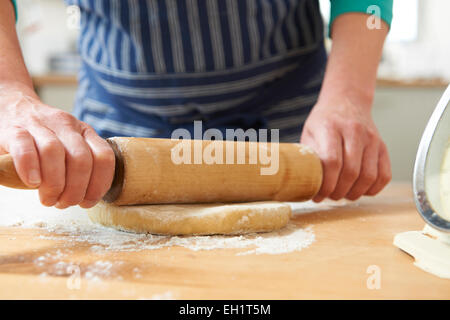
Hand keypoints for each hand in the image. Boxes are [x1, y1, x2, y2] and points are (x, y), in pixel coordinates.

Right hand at [0, 84, 114, 208]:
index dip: (99, 184)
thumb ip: (81, 166)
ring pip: (54, 152)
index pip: (104, 157)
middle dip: (75, 190)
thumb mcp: (69, 147)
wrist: (10, 106)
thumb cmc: (42, 139)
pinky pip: (25, 147)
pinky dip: (30, 168)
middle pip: (81, 159)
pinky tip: (33, 183)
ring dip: (54, 184)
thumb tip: (89, 198)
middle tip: (64, 203)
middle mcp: (66, 125)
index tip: (87, 201)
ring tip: (49, 199)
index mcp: (84, 132)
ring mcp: (40, 125)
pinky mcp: (14, 129)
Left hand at [300, 97, 390, 201]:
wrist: (347, 101)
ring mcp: (371, 138)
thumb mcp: (309, 133)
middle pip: (351, 172)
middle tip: (330, 197)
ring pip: (368, 176)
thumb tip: (301, 183)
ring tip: (343, 195)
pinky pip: (384, 174)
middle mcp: (354, 131)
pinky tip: (360, 190)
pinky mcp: (382, 146)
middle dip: (339, 191)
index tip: (317, 195)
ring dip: (355, 193)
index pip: (332, 162)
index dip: (325, 184)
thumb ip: (307, 156)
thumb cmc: (324, 121)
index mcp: (330, 127)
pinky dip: (373, 188)